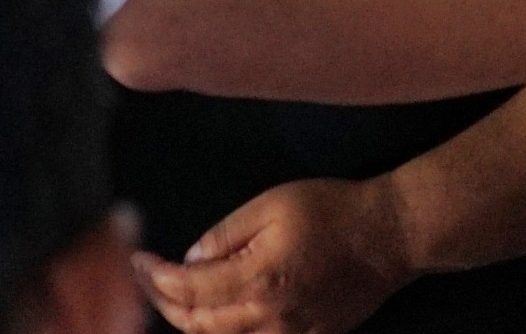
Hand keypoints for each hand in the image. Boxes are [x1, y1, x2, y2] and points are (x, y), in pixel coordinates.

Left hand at [132, 176, 411, 333]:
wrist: (388, 236)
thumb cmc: (332, 210)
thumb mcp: (273, 203)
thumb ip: (228, 234)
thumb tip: (191, 259)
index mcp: (258, 279)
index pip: (189, 291)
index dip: (154, 278)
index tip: (137, 259)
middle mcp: (270, 318)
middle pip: (199, 326)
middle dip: (163, 303)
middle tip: (144, 277)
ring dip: (190, 322)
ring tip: (169, 296)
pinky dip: (226, 333)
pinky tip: (215, 315)